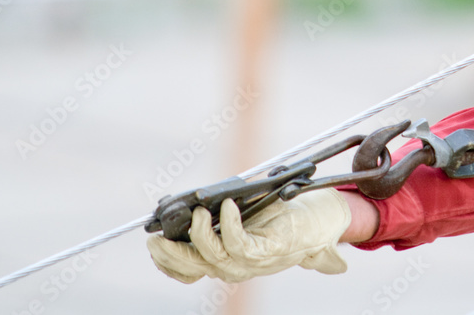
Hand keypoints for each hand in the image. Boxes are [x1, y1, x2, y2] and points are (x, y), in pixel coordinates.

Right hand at [146, 188, 351, 283]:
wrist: (320, 221)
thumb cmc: (282, 215)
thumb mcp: (246, 213)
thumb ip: (223, 213)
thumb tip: (194, 201)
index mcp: (227, 259)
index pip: (189, 271)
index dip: (168, 263)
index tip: (153, 244)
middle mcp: (236, 266)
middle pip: (194, 268)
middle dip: (171, 255)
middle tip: (156, 237)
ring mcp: (252, 262)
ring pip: (213, 258)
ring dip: (199, 236)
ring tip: (196, 213)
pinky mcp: (268, 251)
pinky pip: (240, 243)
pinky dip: (230, 225)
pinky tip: (226, 206)